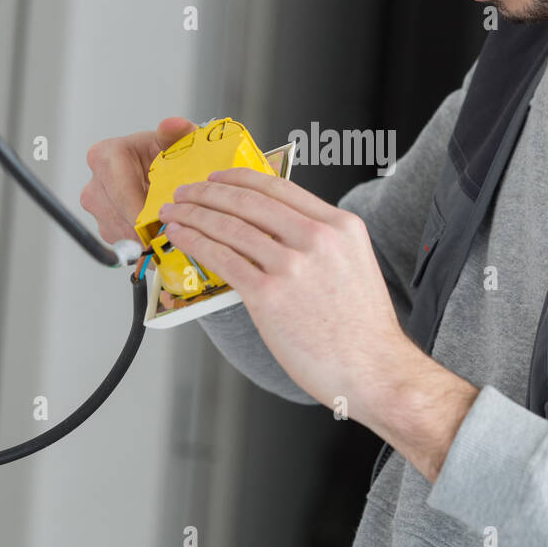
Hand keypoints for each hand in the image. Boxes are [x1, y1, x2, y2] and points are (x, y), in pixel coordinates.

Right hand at [80, 114, 194, 243]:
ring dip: (146, 233)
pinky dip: (142, 237)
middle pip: (121, 217)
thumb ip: (177, 133)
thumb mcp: (176, 141)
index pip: (122, 194)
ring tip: (167, 221)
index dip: (146, 212)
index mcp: (105, 155)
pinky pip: (122, 240)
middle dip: (149, 224)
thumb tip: (173, 125)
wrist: (160, 166)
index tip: (167, 220)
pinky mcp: (102, 224)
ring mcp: (95, 205)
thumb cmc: (166, 153)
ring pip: (122, 232)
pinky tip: (156, 224)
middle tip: (174, 223)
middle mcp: (94, 182)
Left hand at [158, 167, 415, 425]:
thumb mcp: (353, 263)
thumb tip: (276, 229)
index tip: (217, 177)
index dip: (239, 178)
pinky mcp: (269, 295)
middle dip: (207, 193)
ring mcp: (292, 266)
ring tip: (174, 214)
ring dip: (194, 216)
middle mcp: (317, 238)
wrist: (373, 369)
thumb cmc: (362, 328)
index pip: (279, 187)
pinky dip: (196, 244)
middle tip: (185, 192)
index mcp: (340, 226)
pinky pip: (223, 259)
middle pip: (248, 202)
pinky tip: (183, 239)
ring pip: (230, 227)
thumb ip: (321, 241)